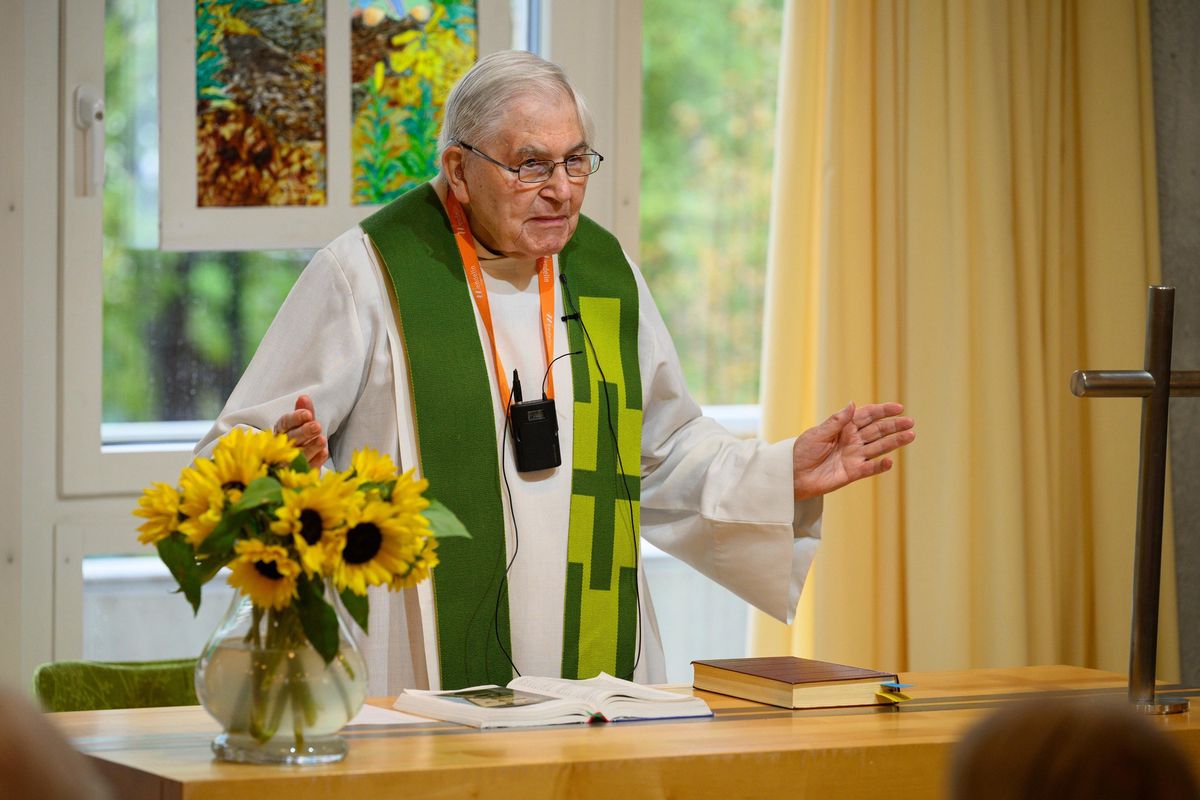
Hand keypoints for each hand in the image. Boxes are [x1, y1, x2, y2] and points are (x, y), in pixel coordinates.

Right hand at [273, 395, 328, 468]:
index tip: (307, 414)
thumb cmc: (301, 438)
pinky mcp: (299, 474)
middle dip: (304, 432)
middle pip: (291, 438)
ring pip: (298, 455)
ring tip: (322, 440)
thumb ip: (305, 411)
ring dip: (311, 447)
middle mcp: (282, 446)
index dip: (296, 418)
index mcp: (281, 431)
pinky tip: (324, 454)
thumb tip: (304, 397)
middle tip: (317, 426)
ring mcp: (289, 462)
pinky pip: (306, 468)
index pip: (285, 423)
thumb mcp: (303, 424)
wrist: (297, 463)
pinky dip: (315, 461)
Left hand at [792, 402, 914, 499]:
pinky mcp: (853, 472)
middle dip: (894, 425)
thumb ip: (837, 421)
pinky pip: (870, 468)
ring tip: (910, 435)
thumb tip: (852, 404)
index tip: (898, 407)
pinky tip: (890, 461)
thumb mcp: (817, 433)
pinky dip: (880, 465)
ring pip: (879, 447)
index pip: (867, 416)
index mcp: (843, 427)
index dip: (882, 411)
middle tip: (910, 422)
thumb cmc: (801, 451)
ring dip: (894, 441)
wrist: (792, 474)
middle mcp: (852, 440)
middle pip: (877, 430)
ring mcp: (854, 456)